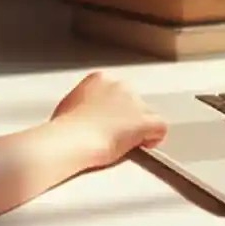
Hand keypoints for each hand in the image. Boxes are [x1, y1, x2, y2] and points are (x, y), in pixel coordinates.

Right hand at [50, 72, 167, 168]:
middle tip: (116, 135)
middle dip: (128, 118)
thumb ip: (85, 102)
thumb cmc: (64, 129)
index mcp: (100, 79)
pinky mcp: (144, 121)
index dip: (115, 109)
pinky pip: (160, 128)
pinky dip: (154, 138)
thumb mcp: (69, 105)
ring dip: (139, 128)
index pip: (118, 92)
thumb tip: (87, 112)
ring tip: (124, 144)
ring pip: (147, 114)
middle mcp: (120, 86)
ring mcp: (134, 102)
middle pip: (134, 102)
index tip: (108, 121)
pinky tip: (143, 146)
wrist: (70, 140)